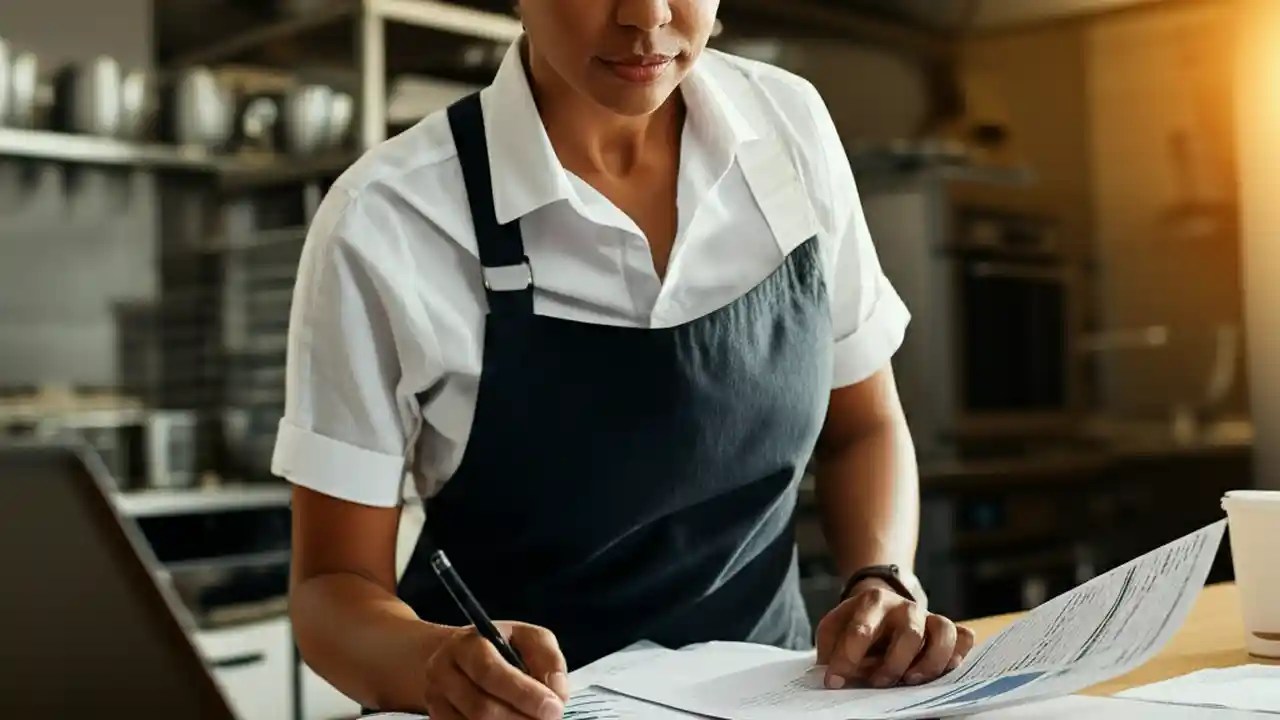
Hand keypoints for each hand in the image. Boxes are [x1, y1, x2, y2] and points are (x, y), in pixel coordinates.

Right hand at [421, 622, 570, 719]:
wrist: (449, 658)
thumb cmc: (497, 648)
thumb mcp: (526, 638)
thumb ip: (548, 660)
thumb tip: (556, 694)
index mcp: (466, 644)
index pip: (490, 672)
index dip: (524, 694)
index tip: (554, 709)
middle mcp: (443, 672)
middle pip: (481, 708)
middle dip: (521, 719)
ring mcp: (435, 700)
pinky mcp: (437, 719)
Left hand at [816, 580, 975, 688]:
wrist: (878, 606)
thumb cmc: (853, 624)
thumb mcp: (834, 630)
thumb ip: (834, 650)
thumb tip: (840, 678)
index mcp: (872, 601)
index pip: (861, 630)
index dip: (847, 659)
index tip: (835, 681)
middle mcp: (904, 607)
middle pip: (909, 633)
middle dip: (894, 664)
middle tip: (878, 683)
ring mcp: (928, 617)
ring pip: (943, 632)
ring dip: (930, 662)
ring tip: (911, 680)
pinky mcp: (947, 630)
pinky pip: (964, 637)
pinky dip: (958, 654)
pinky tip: (945, 670)